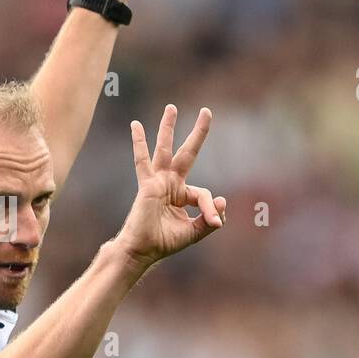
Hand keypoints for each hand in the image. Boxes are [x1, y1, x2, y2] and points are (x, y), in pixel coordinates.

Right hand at [115, 105, 225, 267]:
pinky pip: (142, 160)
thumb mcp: (194, 232)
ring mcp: (158, 182)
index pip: (203, 194)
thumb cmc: (164, 242)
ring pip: (165, 149)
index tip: (214, 221)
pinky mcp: (147, 185)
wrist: (143, 250)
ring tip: (172, 108)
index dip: (211, 207)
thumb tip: (223, 202)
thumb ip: (209, 219)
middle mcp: (170, 184)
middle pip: (187, 152)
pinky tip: (135, 125)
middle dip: (198, 133)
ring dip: (168, 127)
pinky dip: (139, 143)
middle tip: (207, 111)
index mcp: (182, 194)